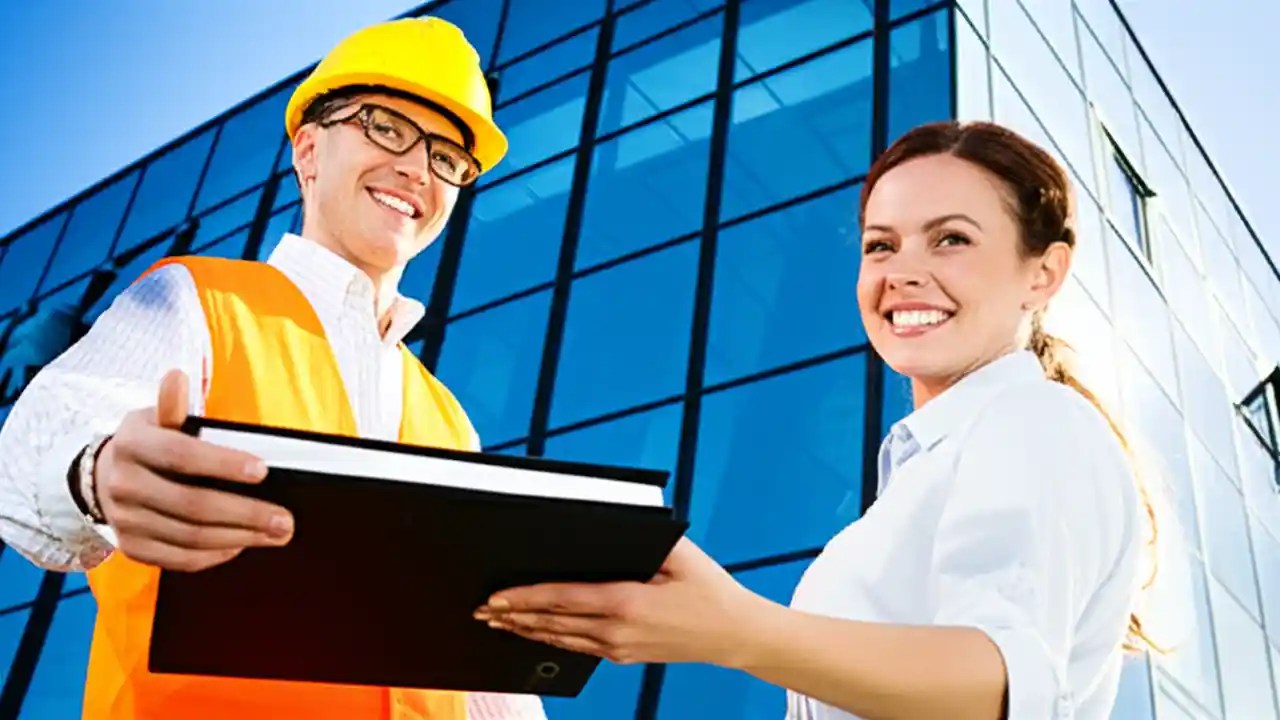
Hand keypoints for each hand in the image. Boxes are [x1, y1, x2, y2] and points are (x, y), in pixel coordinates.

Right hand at [96, 369, 293, 571]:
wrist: (104, 477)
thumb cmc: (149, 442)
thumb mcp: (156, 418)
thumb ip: (173, 406)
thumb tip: (177, 377)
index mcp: (132, 443)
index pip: (182, 456)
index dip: (223, 464)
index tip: (263, 471)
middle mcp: (123, 484)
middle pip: (192, 505)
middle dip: (245, 514)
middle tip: (285, 520)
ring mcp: (124, 520)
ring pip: (190, 537)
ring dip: (240, 538)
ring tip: (276, 534)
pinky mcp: (132, 547)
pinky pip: (179, 560)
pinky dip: (215, 555)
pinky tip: (242, 545)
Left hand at [475, 537, 768, 666]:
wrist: (732, 634)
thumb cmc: (708, 588)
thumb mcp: (680, 555)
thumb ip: (644, 540)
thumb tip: (610, 526)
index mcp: (627, 602)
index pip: (562, 599)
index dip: (524, 599)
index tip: (496, 597)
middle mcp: (617, 631)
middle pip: (552, 623)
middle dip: (512, 616)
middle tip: (480, 610)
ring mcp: (619, 648)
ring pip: (559, 640)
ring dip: (524, 630)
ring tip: (496, 623)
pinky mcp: (623, 656)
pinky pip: (577, 648)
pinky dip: (550, 639)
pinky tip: (535, 633)